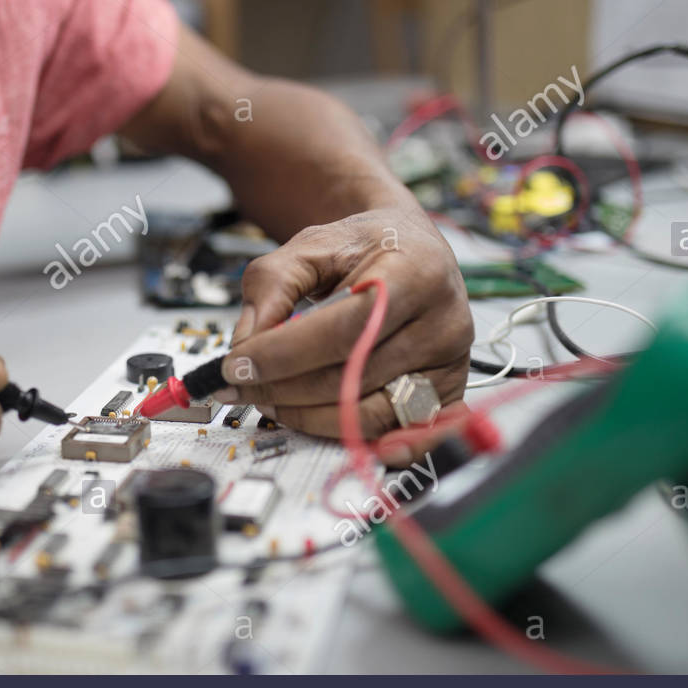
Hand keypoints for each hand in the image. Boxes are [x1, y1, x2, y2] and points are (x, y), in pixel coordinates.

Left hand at [219, 207, 472, 466]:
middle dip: (283, 389)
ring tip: (270, 399)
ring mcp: (449, 364)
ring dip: (306, 416)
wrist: (409, 246)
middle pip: (352, 377)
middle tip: (240, 385)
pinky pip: (401, 434)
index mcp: (413, 273)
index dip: (284, 354)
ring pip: (368, 413)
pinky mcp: (445, 394)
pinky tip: (330, 434)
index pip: (344, 329)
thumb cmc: (365, 246)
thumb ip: (271, 287)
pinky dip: (362, 442)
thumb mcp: (310, 245)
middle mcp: (442, 321)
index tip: (238, 365)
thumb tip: (245, 348)